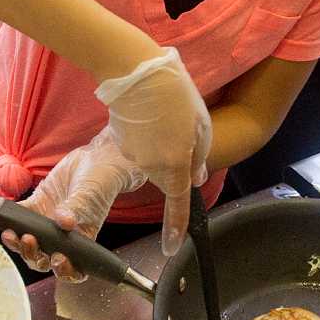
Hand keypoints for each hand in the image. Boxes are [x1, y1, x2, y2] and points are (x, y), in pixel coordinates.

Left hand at [7, 132, 145, 281]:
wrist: (95, 159)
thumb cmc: (101, 182)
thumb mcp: (90, 196)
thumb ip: (76, 209)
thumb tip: (64, 223)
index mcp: (80, 241)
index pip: (71, 267)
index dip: (62, 270)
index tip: (55, 260)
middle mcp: (61, 237)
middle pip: (42, 258)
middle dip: (32, 254)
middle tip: (27, 240)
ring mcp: (46, 223)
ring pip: (27, 241)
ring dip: (16, 241)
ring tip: (8, 233)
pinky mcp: (35, 206)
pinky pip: (16, 216)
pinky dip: (1, 217)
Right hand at [94, 48, 209, 255]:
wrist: (135, 71)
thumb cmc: (175, 95)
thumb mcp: (201, 125)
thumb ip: (199, 157)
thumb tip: (196, 178)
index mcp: (175, 165)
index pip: (178, 205)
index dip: (175, 229)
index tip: (170, 248)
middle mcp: (150, 166)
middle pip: (167, 173)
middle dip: (175, 157)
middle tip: (182, 124)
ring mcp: (131, 154)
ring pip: (153, 158)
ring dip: (161, 142)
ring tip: (165, 113)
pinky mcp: (118, 141)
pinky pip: (139, 146)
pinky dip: (146, 134)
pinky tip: (148, 113)